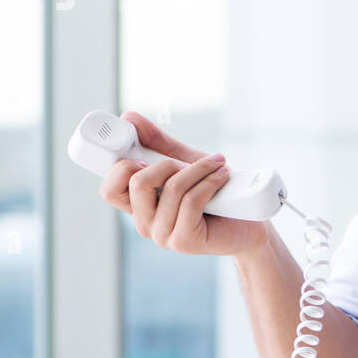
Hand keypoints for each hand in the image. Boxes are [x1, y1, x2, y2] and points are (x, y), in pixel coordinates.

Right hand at [98, 112, 269, 256]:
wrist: (249, 222)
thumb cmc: (215, 192)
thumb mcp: (184, 162)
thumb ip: (156, 143)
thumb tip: (128, 116)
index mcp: (139, 206)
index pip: (109, 190)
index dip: (118, 166)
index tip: (143, 152)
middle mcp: (145, 223)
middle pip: (136, 183)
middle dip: (166, 163)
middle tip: (186, 164)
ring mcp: (162, 235)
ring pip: (170, 189)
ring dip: (198, 170)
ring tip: (216, 166)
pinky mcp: (184, 241)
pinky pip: (191, 200)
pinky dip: (210, 182)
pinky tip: (222, 177)